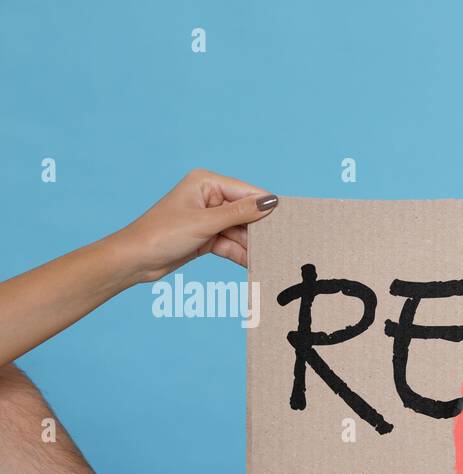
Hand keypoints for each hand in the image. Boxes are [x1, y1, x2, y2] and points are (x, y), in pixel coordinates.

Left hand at [114, 168, 278, 282]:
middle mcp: (209, 197)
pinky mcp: (207, 237)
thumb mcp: (205, 223)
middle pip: (246, 213)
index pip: (247, 192)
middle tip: (283, 243)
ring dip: (253, 245)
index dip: (267, 207)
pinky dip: (242, 254)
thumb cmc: (161, 235)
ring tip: (272, 257)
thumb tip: (271, 203)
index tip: (290, 222)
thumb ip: (240, 213)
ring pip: (241, 231)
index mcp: (206, 183)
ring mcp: (208, 218)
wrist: (134, 260)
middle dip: (261, 229)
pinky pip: (232, 244)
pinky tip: (256, 264)